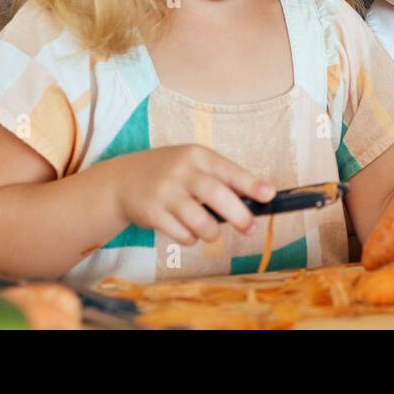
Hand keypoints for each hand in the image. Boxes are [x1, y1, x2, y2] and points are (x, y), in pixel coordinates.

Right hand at [102, 145, 273, 246]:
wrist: (123, 180)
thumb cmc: (169, 172)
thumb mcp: (192, 164)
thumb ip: (220, 178)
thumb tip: (255, 199)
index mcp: (197, 155)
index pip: (229, 170)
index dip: (251, 183)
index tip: (269, 195)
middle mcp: (182, 170)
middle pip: (216, 195)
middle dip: (238, 215)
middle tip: (249, 228)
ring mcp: (165, 191)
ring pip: (200, 221)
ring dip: (211, 233)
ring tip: (210, 231)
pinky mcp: (152, 212)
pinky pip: (182, 234)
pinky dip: (190, 238)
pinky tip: (186, 230)